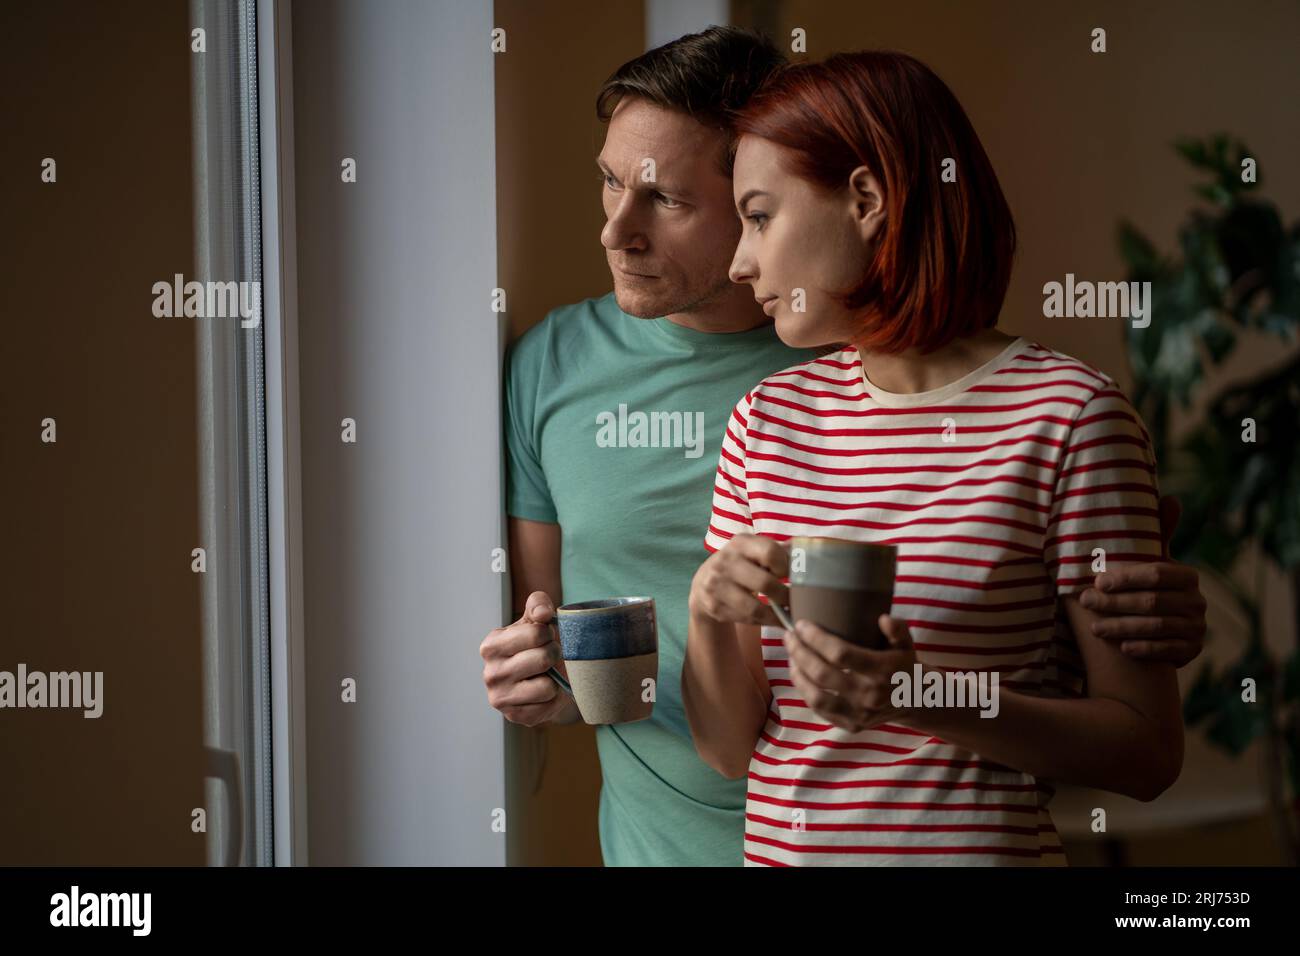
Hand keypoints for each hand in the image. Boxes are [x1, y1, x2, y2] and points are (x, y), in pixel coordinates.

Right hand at [480, 590, 572, 726]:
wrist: (538, 677)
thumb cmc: (534, 644)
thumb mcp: (534, 620)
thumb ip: (538, 605)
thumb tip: (543, 613)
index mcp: (490, 646)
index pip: (535, 634)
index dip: (548, 633)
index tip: (545, 636)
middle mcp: (490, 674)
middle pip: (543, 659)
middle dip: (554, 654)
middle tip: (549, 655)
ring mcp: (501, 698)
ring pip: (546, 686)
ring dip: (554, 678)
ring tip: (546, 673)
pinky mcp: (515, 716)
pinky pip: (548, 705)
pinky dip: (553, 697)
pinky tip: (544, 691)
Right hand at [690, 533, 788, 626]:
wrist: (704, 582)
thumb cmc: (741, 564)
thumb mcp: (753, 551)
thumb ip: (779, 551)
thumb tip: (809, 553)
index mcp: (740, 543)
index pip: (770, 552)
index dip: (784, 566)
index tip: (788, 574)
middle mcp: (725, 561)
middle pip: (765, 583)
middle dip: (784, 596)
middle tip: (794, 601)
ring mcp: (717, 585)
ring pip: (755, 608)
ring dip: (776, 615)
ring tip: (788, 615)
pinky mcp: (715, 606)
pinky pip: (746, 619)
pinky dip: (764, 622)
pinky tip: (773, 620)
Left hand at [782, 614, 918, 732]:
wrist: (916, 701)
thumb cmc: (904, 665)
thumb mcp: (906, 643)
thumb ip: (897, 629)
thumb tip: (883, 618)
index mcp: (883, 671)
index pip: (840, 654)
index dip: (816, 638)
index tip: (801, 624)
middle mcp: (870, 695)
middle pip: (822, 674)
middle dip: (799, 652)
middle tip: (789, 636)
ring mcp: (860, 714)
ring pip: (816, 697)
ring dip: (797, 674)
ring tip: (791, 656)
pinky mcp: (852, 726)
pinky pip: (820, 711)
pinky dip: (805, 692)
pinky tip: (800, 675)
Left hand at [1078, 495, 1207, 666]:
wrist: (1155, 629)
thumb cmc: (1143, 586)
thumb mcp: (1148, 561)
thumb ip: (1156, 533)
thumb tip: (1173, 498)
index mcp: (1187, 576)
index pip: (1157, 574)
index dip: (1127, 577)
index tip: (1097, 580)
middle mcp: (1198, 601)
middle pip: (1153, 602)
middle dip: (1115, 603)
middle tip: (1085, 602)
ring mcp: (1198, 627)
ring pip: (1157, 628)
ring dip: (1122, 627)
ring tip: (1094, 628)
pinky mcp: (1193, 650)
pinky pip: (1168, 651)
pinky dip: (1144, 648)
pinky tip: (1122, 648)